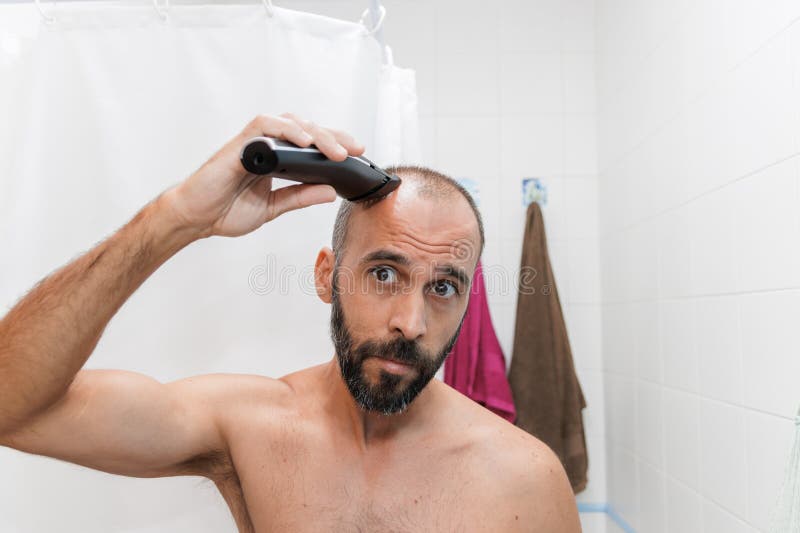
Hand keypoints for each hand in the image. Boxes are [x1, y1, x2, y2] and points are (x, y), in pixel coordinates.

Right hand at [163, 112, 364, 238]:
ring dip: (316, 134)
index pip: (312, 144)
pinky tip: (304, 141)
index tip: (357, 153)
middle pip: (306, 128)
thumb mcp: (274, 207)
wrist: (196, 217)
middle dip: (333, 137)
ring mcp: (254, 142)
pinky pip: (265, 126)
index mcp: (278, 159)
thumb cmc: (226, 208)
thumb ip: (300, 197)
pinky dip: (286, 130)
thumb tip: (331, 191)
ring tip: (335, 150)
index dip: (334, 144)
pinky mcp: (240, 143)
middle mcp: (268, 146)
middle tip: (354, 150)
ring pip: (290, 123)